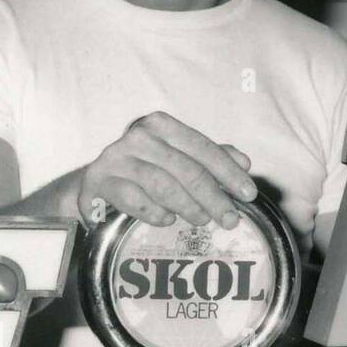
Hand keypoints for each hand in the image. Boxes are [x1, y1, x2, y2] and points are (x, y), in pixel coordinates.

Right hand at [73, 111, 256, 229]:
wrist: (97, 183)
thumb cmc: (145, 168)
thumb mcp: (179, 157)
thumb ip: (211, 156)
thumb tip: (244, 163)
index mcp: (162, 125)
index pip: (203, 148)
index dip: (229, 172)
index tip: (249, 194)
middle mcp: (138, 137)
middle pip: (187, 170)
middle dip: (214, 197)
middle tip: (231, 219)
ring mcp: (116, 158)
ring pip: (163, 185)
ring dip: (188, 207)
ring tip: (202, 220)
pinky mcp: (99, 182)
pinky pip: (134, 200)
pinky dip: (154, 212)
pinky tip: (167, 219)